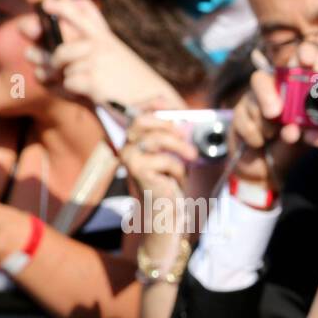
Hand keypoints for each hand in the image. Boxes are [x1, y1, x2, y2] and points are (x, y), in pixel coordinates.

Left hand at [21, 0, 185, 110]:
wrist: (152, 101)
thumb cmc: (134, 79)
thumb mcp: (118, 52)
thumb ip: (96, 36)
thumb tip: (69, 16)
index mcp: (106, 38)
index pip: (81, 14)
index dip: (62, 7)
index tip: (48, 4)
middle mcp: (99, 47)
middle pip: (61, 50)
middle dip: (57, 63)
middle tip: (62, 70)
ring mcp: (95, 63)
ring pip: (65, 70)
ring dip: (72, 80)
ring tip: (91, 86)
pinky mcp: (93, 81)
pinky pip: (69, 84)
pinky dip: (76, 92)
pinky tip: (93, 94)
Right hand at [121, 109, 198, 255]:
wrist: (165, 213)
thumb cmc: (170, 184)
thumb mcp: (174, 155)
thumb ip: (175, 136)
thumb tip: (182, 118)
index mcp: (133, 140)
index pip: (137, 112)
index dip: (153, 104)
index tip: (171, 103)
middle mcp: (126, 147)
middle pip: (141, 120)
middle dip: (168, 124)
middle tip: (185, 134)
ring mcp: (129, 159)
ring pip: (157, 138)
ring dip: (180, 147)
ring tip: (191, 158)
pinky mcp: (138, 171)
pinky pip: (165, 159)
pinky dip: (178, 169)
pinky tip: (176, 181)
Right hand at [230, 52, 300, 190]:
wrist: (267, 170)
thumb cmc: (291, 149)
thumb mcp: (307, 139)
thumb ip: (305, 131)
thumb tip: (293, 129)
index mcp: (299, 89)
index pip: (301, 62)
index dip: (306, 54)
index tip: (309, 60)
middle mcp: (276, 89)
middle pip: (265, 76)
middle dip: (268, 94)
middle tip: (275, 113)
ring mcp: (255, 99)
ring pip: (252, 98)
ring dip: (263, 122)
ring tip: (271, 136)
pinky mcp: (240, 113)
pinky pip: (242, 118)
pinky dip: (253, 134)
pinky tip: (259, 143)